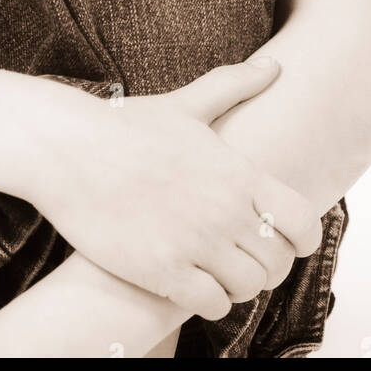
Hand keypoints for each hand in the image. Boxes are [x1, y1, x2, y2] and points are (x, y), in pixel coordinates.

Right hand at [25, 58, 322, 320]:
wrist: (67, 148)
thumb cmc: (123, 126)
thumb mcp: (185, 104)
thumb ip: (234, 86)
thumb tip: (275, 65)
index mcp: (237, 172)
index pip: (303, 223)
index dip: (301, 237)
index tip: (283, 239)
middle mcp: (224, 210)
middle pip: (277, 261)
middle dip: (265, 264)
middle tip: (242, 257)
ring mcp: (195, 243)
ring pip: (248, 288)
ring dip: (237, 285)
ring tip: (217, 272)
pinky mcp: (162, 270)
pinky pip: (211, 305)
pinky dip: (209, 301)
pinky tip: (191, 284)